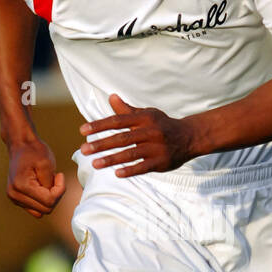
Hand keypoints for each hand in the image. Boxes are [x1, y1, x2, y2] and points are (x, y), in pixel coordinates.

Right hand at [7, 138, 64, 216]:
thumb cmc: (33, 151)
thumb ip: (51, 184)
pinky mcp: (16, 199)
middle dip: (54, 195)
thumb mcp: (46, 164)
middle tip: (53, 178)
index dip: (60, 190)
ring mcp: (14, 198)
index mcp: (21, 186)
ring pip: (41, 211)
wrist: (21, 145)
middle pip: (46, 209)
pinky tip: (41, 186)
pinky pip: (35, 208)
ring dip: (48, 199)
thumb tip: (53, 198)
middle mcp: (15, 195)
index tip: (59, 175)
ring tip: (46, 182)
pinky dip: (42, 200)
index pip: (49, 201)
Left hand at [79, 94, 193, 176]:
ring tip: (95, 164)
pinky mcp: (161, 162)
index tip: (82, 130)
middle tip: (83, 150)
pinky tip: (117, 174)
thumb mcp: (147, 114)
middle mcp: (150, 132)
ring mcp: (156, 148)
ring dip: (111, 159)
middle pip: (122, 138)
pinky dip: (130, 170)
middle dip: (101, 144)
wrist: (189, 137)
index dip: (100, 125)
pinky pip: (144, 167)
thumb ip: (127, 110)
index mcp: (144, 118)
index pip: (118, 121)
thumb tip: (111, 97)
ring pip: (131, 154)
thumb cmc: (163, 125)